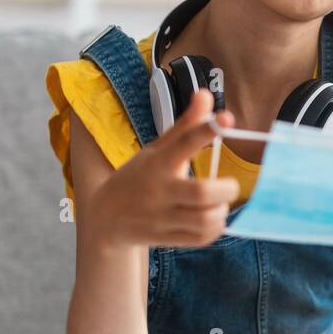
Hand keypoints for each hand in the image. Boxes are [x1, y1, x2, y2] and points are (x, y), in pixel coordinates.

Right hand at [88, 89, 240, 248]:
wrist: (106, 218)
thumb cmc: (139, 176)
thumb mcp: (157, 149)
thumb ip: (186, 126)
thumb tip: (207, 94)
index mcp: (157, 162)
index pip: (183, 143)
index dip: (206, 130)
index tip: (225, 120)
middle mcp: (159, 190)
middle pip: (203, 192)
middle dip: (226, 188)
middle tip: (226, 185)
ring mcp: (162, 217)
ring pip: (206, 219)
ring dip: (221, 210)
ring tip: (218, 203)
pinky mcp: (167, 239)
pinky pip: (202, 237)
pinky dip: (216, 228)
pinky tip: (210, 217)